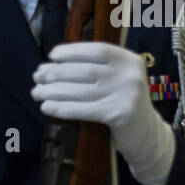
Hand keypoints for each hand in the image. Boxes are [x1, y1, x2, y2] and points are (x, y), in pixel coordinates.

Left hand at [32, 42, 175, 184]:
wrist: (147, 134)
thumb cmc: (124, 102)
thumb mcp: (120, 78)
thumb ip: (99, 67)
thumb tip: (55, 64)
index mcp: (129, 60)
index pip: (96, 50)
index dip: (72, 51)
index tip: (52, 56)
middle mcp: (129, 74)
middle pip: (84, 71)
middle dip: (56, 73)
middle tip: (37, 76)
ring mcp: (126, 95)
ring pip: (80, 90)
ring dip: (53, 91)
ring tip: (36, 92)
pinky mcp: (118, 115)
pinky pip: (82, 110)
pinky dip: (61, 108)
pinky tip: (46, 107)